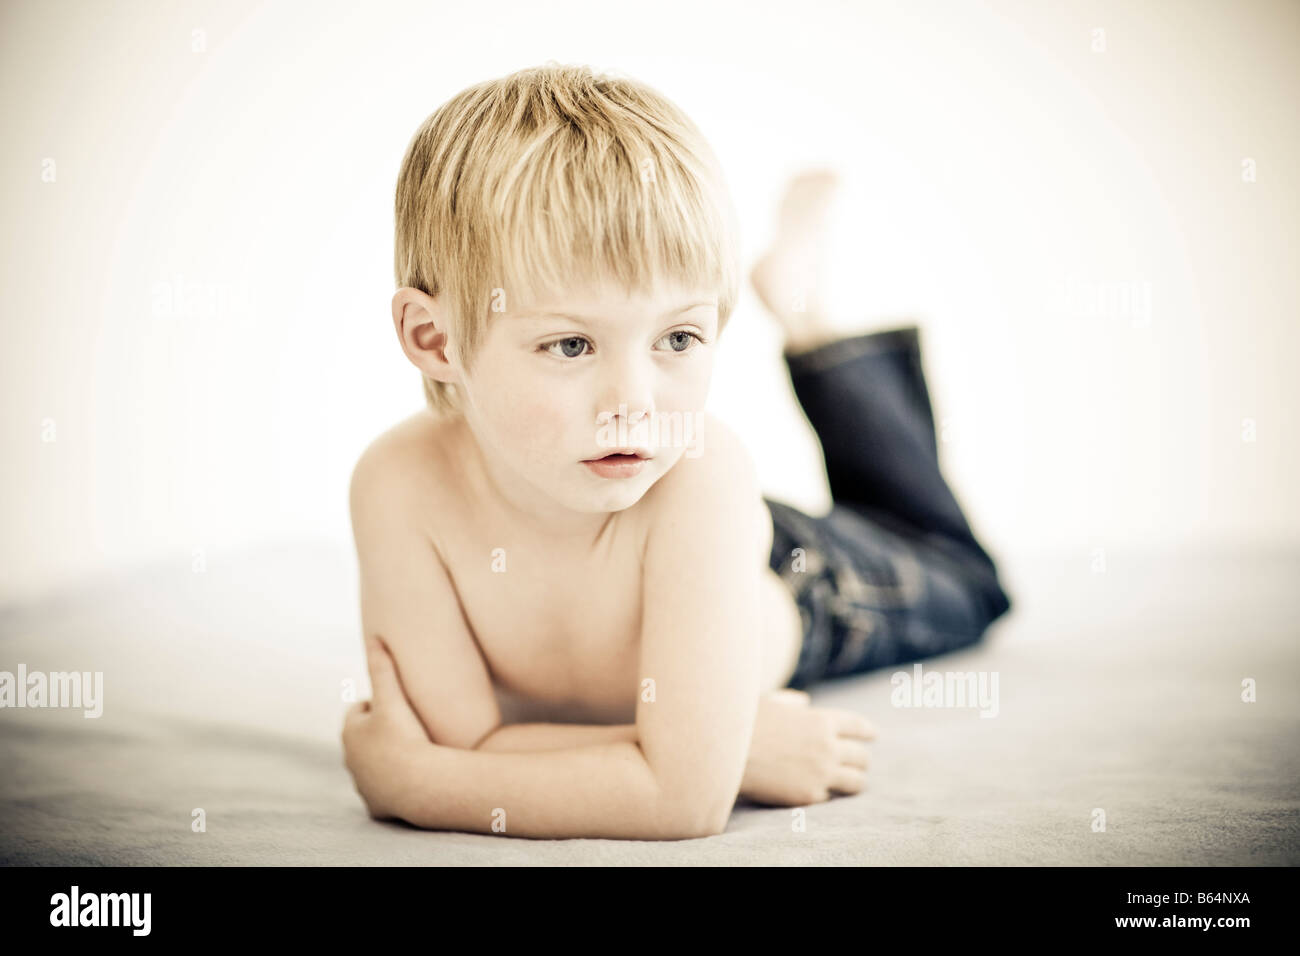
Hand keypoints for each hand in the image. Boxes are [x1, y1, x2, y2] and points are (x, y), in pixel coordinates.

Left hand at [341, 634, 436, 820]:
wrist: (419, 785)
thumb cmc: (404, 738)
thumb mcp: (392, 697)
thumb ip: (382, 667)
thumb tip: (374, 637)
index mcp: (349, 732)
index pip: (358, 711)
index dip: (377, 706)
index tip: (396, 706)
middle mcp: (350, 759)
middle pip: (363, 739)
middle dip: (379, 732)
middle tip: (405, 727)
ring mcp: (362, 784)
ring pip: (371, 766)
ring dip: (385, 758)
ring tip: (409, 752)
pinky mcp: (375, 805)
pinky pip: (382, 791)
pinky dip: (392, 785)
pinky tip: (409, 779)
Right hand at [740, 689, 876, 805]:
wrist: (725, 752)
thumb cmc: (742, 721)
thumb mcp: (770, 702)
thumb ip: (791, 702)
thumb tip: (803, 701)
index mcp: (821, 720)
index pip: (857, 726)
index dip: (867, 731)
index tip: (873, 735)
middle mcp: (828, 746)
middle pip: (862, 757)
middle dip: (860, 759)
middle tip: (858, 763)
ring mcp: (821, 772)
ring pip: (855, 782)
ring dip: (853, 781)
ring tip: (850, 783)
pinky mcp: (808, 795)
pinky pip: (827, 797)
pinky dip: (822, 793)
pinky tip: (813, 790)